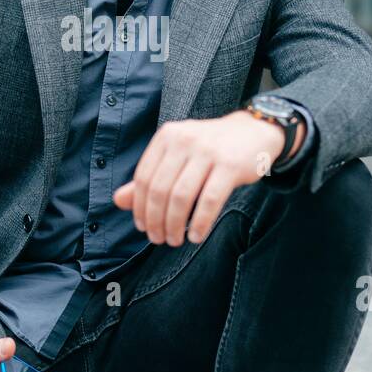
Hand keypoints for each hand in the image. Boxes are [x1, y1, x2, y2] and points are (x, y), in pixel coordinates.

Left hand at [112, 110, 301, 246]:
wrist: (254, 132)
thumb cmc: (210, 148)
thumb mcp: (177, 156)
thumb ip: (149, 178)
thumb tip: (118, 201)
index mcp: (167, 136)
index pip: (144, 177)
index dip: (139, 207)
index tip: (142, 227)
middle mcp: (185, 140)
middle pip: (160, 190)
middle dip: (156, 220)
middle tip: (158, 239)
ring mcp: (208, 151)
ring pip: (181, 197)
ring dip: (175, 225)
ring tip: (175, 240)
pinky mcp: (230, 165)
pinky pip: (209, 200)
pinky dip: (200, 222)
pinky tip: (196, 235)